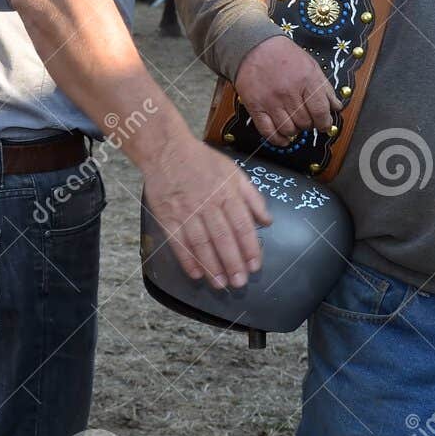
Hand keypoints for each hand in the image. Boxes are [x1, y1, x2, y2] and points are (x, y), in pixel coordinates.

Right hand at [142, 136, 270, 288]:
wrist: (167, 151)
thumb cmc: (203, 162)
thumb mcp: (235, 173)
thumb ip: (253, 198)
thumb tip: (267, 221)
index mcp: (227, 193)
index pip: (242, 226)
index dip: (250, 248)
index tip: (255, 266)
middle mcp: (208, 204)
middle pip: (223, 238)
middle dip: (233, 263)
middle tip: (240, 282)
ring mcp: (186, 212)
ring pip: (202, 244)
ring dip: (212, 267)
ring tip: (221, 284)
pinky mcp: (167, 217)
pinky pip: (178, 242)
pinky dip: (187, 260)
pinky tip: (196, 274)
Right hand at [234, 33, 341, 143]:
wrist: (254, 46)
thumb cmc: (285, 55)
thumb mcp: (311, 66)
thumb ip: (325, 88)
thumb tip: (336, 107)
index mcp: (306, 80)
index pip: (320, 111)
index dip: (325, 122)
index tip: (324, 125)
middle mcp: (289, 92)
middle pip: (305, 122)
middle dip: (310, 125)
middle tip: (308, 120)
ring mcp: (271, 101)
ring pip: (289, 129)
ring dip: (295, 131)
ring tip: (295, 124)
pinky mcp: (255, 107)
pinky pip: (268, 131)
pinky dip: (278, 139)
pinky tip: (284, 138)